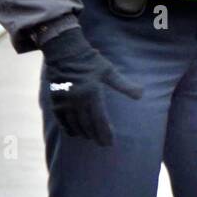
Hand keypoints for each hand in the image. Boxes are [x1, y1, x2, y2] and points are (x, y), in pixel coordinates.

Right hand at [41, 26, 142, 146]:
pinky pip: (61, 120)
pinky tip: (75, 133)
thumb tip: (141, 94)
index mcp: (92, 94)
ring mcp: (64, 102)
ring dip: (83, 133)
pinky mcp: (55, 101)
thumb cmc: (90, 60)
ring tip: (91, 138)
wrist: (65, 51)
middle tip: (103, 144)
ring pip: (74, 124)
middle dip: (96, 136)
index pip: (100, 120)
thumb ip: (124, 85)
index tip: (110, 143)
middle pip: (87, 125)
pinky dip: (68, 128)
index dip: (105, 133)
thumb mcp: (109, 71)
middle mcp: (77, 101)